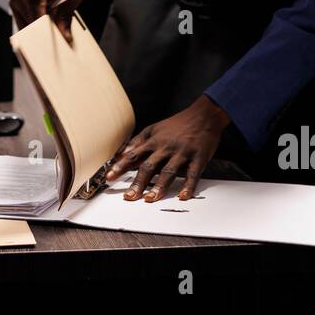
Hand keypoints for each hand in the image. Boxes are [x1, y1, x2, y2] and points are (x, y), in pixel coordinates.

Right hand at [10, 0, 84, 43]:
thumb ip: (67, 17)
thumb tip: (65, 38)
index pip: (37, 24)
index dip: (48, 38)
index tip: (58, 48)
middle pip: (30, 28)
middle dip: (45, 36)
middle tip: (60, 42)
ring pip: (26, 27)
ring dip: (39, 31)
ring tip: (54, 28)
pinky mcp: (14, 2)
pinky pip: (24, 22)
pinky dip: (35, 25)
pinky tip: (46, 26)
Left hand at [104, 95, 230, 201]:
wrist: (204, 115)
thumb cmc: (178, 124)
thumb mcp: (154, 128)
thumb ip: (138, 141)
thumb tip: (122, 154)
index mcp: (154, 141)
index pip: (133, 155)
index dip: (121, 167)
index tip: (110, 178)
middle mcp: (166, 148)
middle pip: (149, 167)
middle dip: (138, 182)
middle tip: (129, 196)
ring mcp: (182, 153)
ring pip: (168, 171)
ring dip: (159, 186)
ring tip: (150, 199)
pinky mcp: (198, 158)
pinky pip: (193, 174)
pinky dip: (188, 186)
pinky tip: (183, 196)